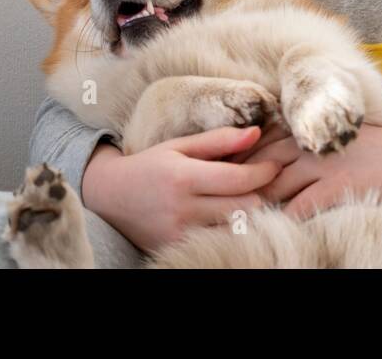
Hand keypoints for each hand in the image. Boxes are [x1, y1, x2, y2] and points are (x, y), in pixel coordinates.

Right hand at [80, 126, 281, 254]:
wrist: (108, 198)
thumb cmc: (150, 165)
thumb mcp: (180, 145)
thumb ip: (219, 140)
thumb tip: (257, 132)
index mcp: (183, 177)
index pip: (239, 180)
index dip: (264, 172)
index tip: (273, 165)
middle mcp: (181, 209)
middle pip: (244, 209)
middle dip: (261, 194)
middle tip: (264, 183)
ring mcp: (179, 235)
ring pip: (235, 229)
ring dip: (248, 214)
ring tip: (246, 197)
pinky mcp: (176, 250)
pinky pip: (218, 241)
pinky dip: (228, 229)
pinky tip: (227, 214)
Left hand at [226, 123, 381, 220]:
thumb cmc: (369, 150)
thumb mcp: (330, 138)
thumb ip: (300, 144)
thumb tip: (264, 161)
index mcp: (305, 132)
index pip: (258, 146)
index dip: (236, 164)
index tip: (217, 180)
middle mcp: (308, 145)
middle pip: (259, 167)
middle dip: (239, 187)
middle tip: (218, 206)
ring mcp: (322, 165)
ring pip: (274, 188)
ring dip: (256, 206)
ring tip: (236, 223)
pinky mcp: (337, 185)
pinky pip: (300, 207)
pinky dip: (284, 220)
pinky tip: (273, 230)